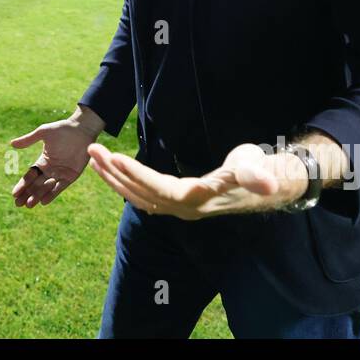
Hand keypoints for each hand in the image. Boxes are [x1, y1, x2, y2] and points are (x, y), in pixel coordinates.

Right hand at [10, 106, 105, 207]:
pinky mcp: (71, 176)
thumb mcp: (43, 133)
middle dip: (27, 194)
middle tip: (18, 204)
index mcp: (43, 161)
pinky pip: (60, 187)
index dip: (22, 185)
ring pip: (47, 188)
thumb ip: (28, 140)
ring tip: (29, 205)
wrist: (82, 129)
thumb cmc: (63, 129)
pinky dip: (52, 194)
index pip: (30, 176)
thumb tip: (11, 143)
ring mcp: (61, 174)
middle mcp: (51, 169)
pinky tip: (43, 201)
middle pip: (36, 185)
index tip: (14, 193)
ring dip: (38, 196)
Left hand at [86, 142, 306, 219]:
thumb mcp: (256, 167)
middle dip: (115, 174)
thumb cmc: (259, 171)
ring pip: (138, 197)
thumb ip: (254, 174)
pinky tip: (111, 172)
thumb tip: (266, 183)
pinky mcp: (177, 202)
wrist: (267, 187)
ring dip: (114, 179)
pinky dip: (125, 184)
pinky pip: (144, 196)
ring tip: (94, 158)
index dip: (137, 176)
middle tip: (93, 151)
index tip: (115, 159)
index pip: (160, 189)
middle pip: (142, 194)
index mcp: (197, 199)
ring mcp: (179, 207)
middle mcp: (184, 208)